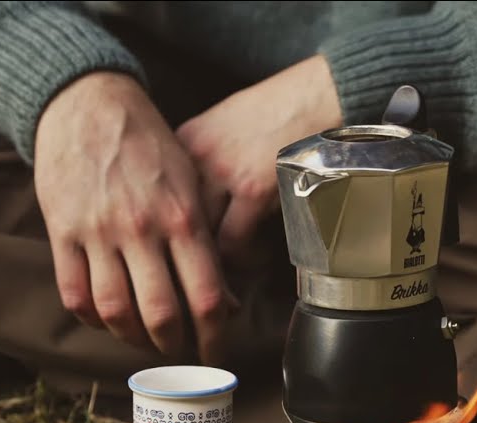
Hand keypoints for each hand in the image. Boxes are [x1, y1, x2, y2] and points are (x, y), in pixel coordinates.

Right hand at [33, 72, 230, 363]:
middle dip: (174, 346)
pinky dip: (91, 318)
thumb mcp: (190, 185)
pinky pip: (74, 293)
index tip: (215, 354)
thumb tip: (224, 302)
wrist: (88, 105)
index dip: (214, 337)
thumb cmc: (149, 146)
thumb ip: (206, 243)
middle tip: (179, 353)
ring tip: (144, 341)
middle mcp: (141, 229)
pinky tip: (106, 319)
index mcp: (182, 218)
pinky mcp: (62, 231)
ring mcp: (97, 232)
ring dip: (132, 338)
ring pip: (114, 312)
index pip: (205, 297)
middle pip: (160, 314)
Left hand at [175, 55, 342, 267]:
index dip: (175, 229)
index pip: (163, 199)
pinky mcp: (252, 189)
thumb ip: (202, 163)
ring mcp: (223, 173)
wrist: (313, 97)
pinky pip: (234, 242)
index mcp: (184, 141)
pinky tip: (256, 257)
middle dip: (191, 251)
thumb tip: (198, 210)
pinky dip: (244, 257)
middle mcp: (196, 157)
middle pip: (176, 220)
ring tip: (232, 270)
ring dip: (216, 260)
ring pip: (201, 236)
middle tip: (205, 271)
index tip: (185, 249)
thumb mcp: (222, 127)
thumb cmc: (275, 113)